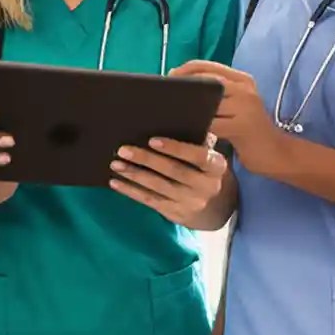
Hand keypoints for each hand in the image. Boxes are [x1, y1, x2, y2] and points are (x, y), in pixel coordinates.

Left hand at [109, 135, 226, 224]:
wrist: (219, 208)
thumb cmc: (207, 171)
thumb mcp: (210, 157)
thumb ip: (197, 141)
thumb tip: (170, 121)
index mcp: (216, 167)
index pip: (198, 156)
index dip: (175, 148)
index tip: (152, 140)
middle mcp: (205, 187)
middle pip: (173, 171)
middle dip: (146, 160)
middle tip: (124, 150)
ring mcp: (190, 202)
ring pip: (158, 187)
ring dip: (134, 175)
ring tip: (116, 164)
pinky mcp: (175, 214)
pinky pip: (150, 201)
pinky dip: (131, 192)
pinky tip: (116, 182)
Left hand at [170, 60, 280, 174]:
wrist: (278, 154)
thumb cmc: (251, 132)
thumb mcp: (237, 107)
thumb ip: (218, 96)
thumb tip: (181, 90)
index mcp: (242, 79)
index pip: (207, 66)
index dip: (184, 70)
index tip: (167, 78)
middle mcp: (245, 89)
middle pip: (205, 82)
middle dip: (181, 88)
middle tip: (162, 97)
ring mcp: (245, 107)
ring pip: (206, 103)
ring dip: (185, 109)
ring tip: (168, 113)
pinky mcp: (242, 127)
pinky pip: (211, 124)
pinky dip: (196, 127)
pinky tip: (184, 133)